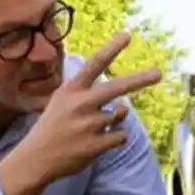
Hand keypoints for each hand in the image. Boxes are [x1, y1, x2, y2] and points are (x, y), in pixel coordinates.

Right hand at [14, 31, 161, 181]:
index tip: (127, 35)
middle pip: (117, 88)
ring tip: (90, 129)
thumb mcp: (61, 101)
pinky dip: (114, 139)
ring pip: (119, 115)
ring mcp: (89, 125)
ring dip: (112, 120)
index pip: (94, 64)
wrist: (36, 159)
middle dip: (140, 79)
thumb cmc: (53, 127)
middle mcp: (81, 104)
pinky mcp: (96, 145)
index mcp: (71, 90)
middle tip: (158, 73)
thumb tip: (124, 105)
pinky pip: (120, 136)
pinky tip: (95, 143)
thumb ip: (89, 96)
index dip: (112, 48)